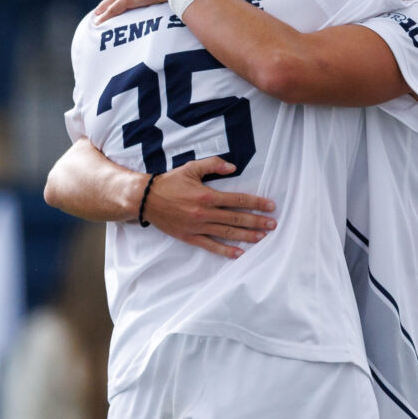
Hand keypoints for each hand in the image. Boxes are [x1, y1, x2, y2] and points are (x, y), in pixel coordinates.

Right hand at [144, 156, 275, 256]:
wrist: (145, 199)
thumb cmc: (169, 182)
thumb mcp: (191, 168)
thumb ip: (213, 165)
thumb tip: (233, 167)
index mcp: (206, 195)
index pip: (238, 200)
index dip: (256, 203)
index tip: (270, 206)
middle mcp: (204, 213)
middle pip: (236, 218)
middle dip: (257, 221)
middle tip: (273, 224)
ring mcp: (197, 227)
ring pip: (227, 232)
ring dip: (246, 235)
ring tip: (262, 237)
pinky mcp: (190, 236)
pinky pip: (211, 246)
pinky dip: (225, 250)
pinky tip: (239, 253)